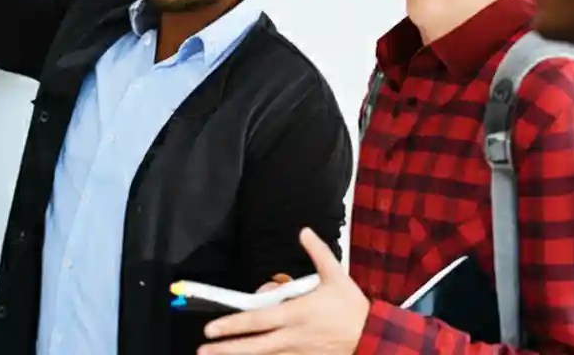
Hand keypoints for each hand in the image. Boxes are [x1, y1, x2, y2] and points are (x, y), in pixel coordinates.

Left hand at [198, 228, 368, 354]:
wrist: (371, 337)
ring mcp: (296, 352)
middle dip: (226, 348)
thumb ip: (317, 252)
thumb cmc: (351, 308)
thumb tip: (304, 231)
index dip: (233, 324)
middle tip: (203, 349)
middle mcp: (291, 336)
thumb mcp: (336, 276)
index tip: (212, 328)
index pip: (257, 320)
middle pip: (253, 345)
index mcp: (296, 313)